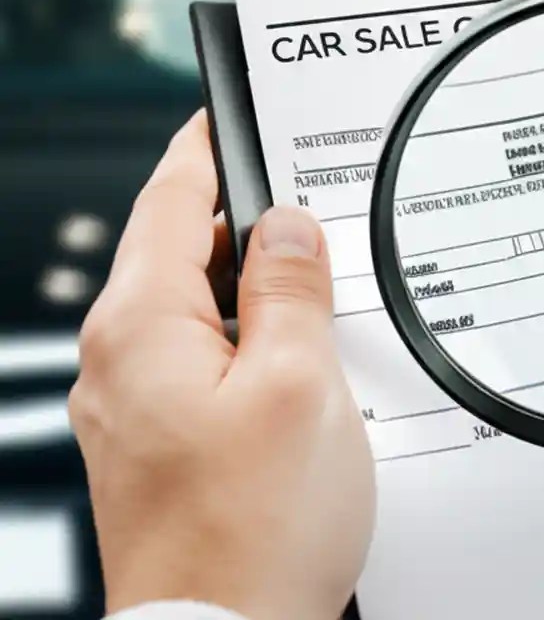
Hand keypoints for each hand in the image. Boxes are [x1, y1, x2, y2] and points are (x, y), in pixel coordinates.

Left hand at [69, 111, 374, 619]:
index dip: (207, 147)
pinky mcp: (160, 444)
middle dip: (249, 223)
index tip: (233, 111)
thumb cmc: (254, 529)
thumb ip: (291, 289)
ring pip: (199, 312)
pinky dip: (250, 344)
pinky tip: (303, 364)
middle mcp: (119, 362)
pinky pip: (204, 364)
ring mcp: (134, 407)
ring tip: (325, 291)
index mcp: (140, 328)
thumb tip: (286, 226)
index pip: (167, 199)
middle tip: (316, 205)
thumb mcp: (299, 384)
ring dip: (257, 291)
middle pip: (181, 253)